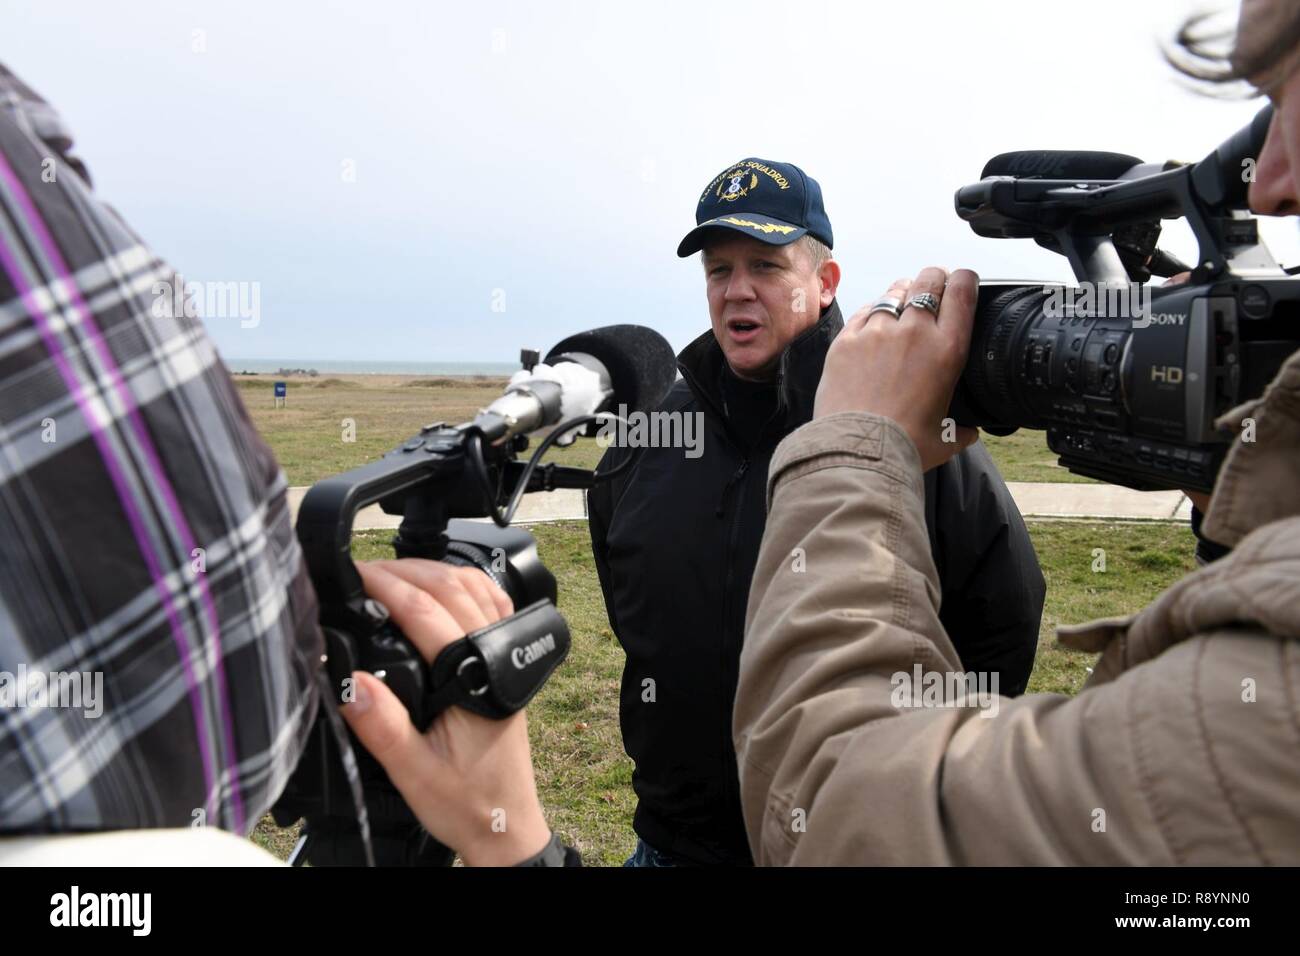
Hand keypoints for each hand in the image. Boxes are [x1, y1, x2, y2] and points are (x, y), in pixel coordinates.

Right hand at [339, 559, 551, 865]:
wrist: (504, 824)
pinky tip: (439, 584)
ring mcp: (504, 656)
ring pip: (472, 587)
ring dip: (431, 571)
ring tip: (390, 572)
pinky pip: (490, 603)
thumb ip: (382, 726)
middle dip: (402, 570)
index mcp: (474, 680)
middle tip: (361, 570)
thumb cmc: (466, 803)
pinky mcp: (504, 662)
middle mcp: (495, 659)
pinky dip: (462, 583)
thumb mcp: (412, 773)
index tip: (352, 575)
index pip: (425, 612)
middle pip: (450, 587)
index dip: (386, 585)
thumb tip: (351, 680)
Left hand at [815, 267, 980, 470]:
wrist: (857, 451)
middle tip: (933, 289)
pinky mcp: (846, 340)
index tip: (962, 282)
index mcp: (948, 349)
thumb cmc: (904, 446)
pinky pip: (864, 311)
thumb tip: (968, 433)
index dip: (965, 279)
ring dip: (902, 293)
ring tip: (902, 304)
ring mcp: (877, 332)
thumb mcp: (945, 438)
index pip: (963, 292)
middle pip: (929, 280)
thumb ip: (961, 430)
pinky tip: (873, 321)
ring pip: (894, 291)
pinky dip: (872, 312)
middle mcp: (915, 331)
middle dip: (934, 279)